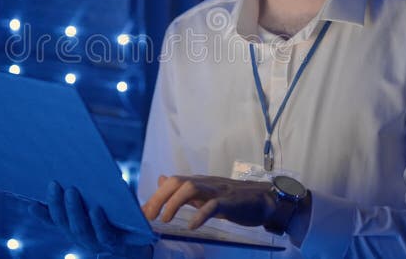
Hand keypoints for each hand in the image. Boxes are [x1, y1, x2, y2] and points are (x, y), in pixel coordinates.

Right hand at [28, 181, 153, 257]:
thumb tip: (69, 171)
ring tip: (72, 191)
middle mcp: (81, 238)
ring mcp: (97, 242)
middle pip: (64, 222)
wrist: (140, 240)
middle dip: (57, 203)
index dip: (42, 213)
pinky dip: (98, 221)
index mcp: (74, 228)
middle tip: (54, 184)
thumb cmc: (114, 217)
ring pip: (80, 229)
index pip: (54, 220)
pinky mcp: (115, 243)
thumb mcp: (96, 204)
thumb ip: (81, 194)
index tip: (30, 201)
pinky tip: (96, 208)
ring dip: (74, 210)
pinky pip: (104, 233)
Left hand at [140, 175, 283, 229]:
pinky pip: (213, 206)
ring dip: (174, 203)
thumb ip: (182, 189)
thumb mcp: (204, 193)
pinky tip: (192, 226)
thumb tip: (160, 180)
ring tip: (165, 219)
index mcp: (198, 182)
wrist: (264, 200)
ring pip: (191, 188)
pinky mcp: (230, 202)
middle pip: (177, 182)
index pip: (171, 182)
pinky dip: (200, 215)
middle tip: (148, 216)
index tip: (141, 213)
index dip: (155, 196)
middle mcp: (205, 183)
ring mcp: (217, 191)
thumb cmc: (233, 199)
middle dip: (159, 198)